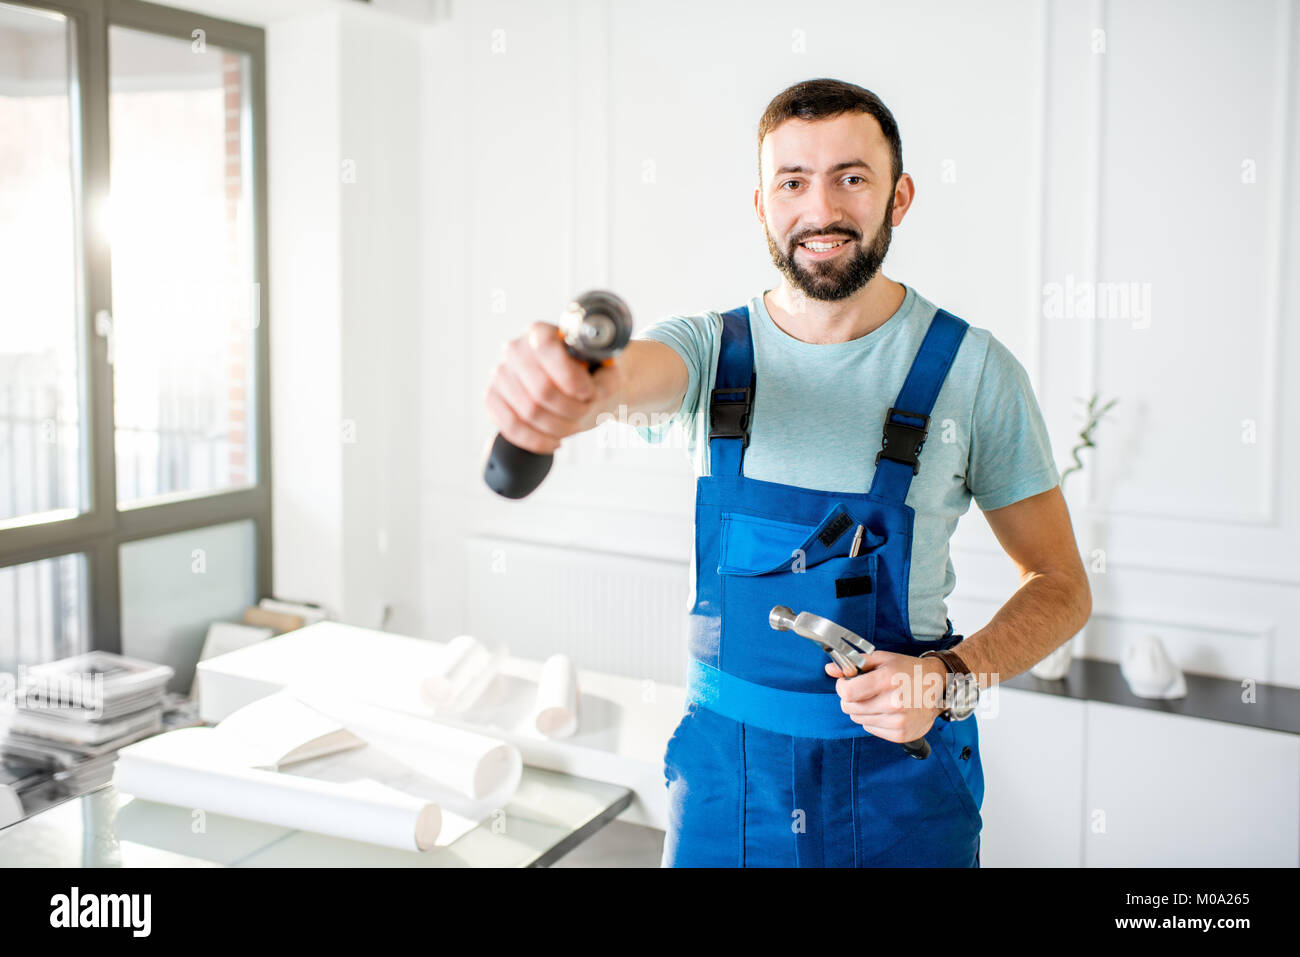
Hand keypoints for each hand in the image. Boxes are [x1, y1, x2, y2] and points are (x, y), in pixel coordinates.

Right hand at [484, 322, 623, 453]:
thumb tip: (593, 392)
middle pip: (541, 389)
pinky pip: (512, 428)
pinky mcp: (492, 399)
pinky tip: (554, 440)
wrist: (580, 390)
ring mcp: (501, 375)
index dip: (570, 376)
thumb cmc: (592, 379)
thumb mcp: (608, 375)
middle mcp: (515, 349)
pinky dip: (538, 440)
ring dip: (559, 427)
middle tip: (585, 412)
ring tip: (572, 425)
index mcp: (542, 332)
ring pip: (529, 413)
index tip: (587, 391)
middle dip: (570, 409)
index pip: (546, 347)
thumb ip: (605, 380)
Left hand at [825, 652, 948, 742]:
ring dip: (862, 709)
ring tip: (879, 699)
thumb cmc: (909, 670)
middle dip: (851, 698)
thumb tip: (830, 669)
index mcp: (887, 680)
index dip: (842, 687)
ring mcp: (898, 721)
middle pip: (850, 708)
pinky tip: (886, 710)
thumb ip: (855, 664)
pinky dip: (874, 720)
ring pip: (858, 720)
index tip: (847, 683)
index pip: (847, 693)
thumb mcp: (883, 659)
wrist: (939, 687)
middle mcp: (893, 703)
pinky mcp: (901, 734)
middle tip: (864, 690)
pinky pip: (871, 729)